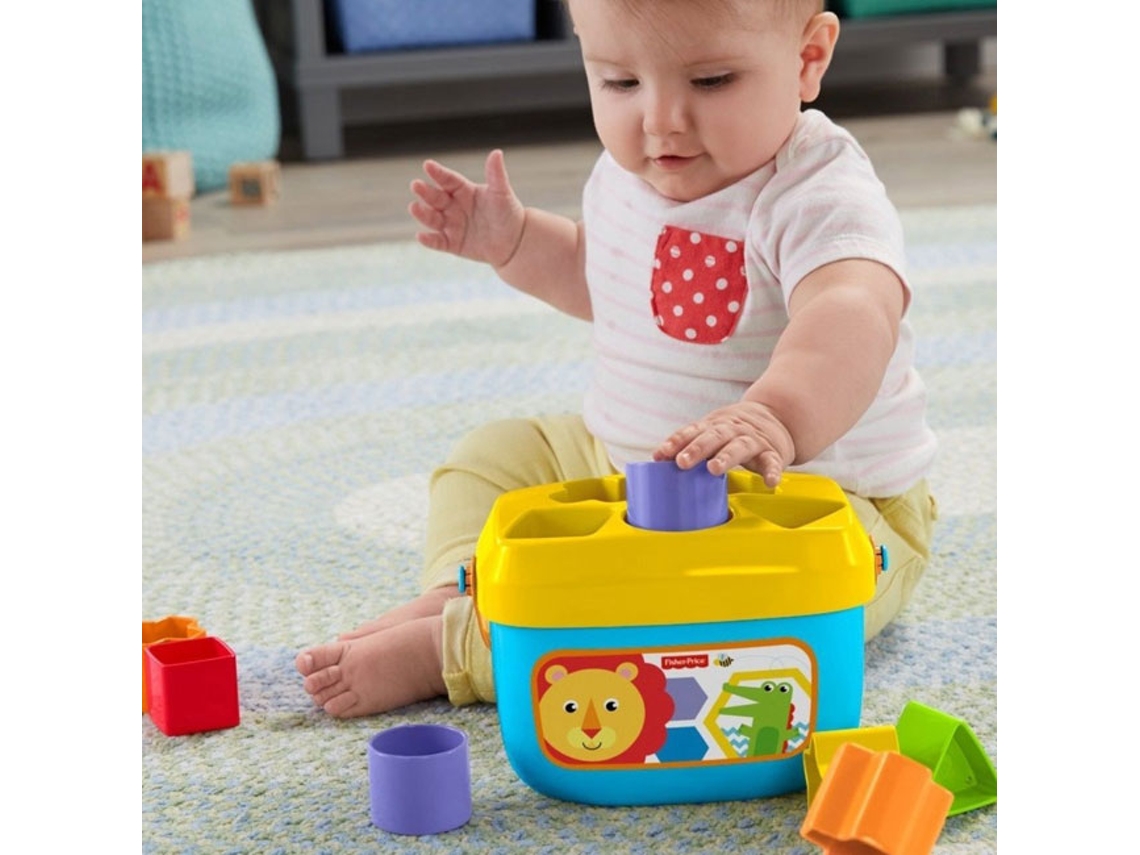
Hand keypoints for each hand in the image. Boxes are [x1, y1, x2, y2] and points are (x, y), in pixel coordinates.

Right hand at [409, 149, 526, 266]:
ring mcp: (451, 225)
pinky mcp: (452, 243)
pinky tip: (421, 236)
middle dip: (425, 192)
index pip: (448, 180)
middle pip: (436, 197)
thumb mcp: (502, 193)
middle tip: (415, 185)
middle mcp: (454, 206)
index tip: (427, 165)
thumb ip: (496, 175)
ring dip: (422, 213)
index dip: (438, 173)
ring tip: (414, 207)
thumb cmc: (508, 212)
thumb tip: (496, 153)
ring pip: (433, 218)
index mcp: (464, 190)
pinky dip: (429, 240)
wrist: (514, 241)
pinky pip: (438, 242)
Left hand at [653, 401, 795, 486]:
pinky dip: (772, 472)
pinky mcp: (772, 453)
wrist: (776, 416)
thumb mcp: (710, 431)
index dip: (676, 442)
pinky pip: (772, 463)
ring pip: (739, 447)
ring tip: (714, 468)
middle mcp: (732, 430)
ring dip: (726, 457)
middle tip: (682, 462)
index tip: (661, 454)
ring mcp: (753, 441)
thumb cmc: (734, 430)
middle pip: (713, 437)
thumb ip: (688, 443)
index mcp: (714, 426)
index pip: (692, 431)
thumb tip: (657, 459)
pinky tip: (769, 482)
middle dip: (696, 449)